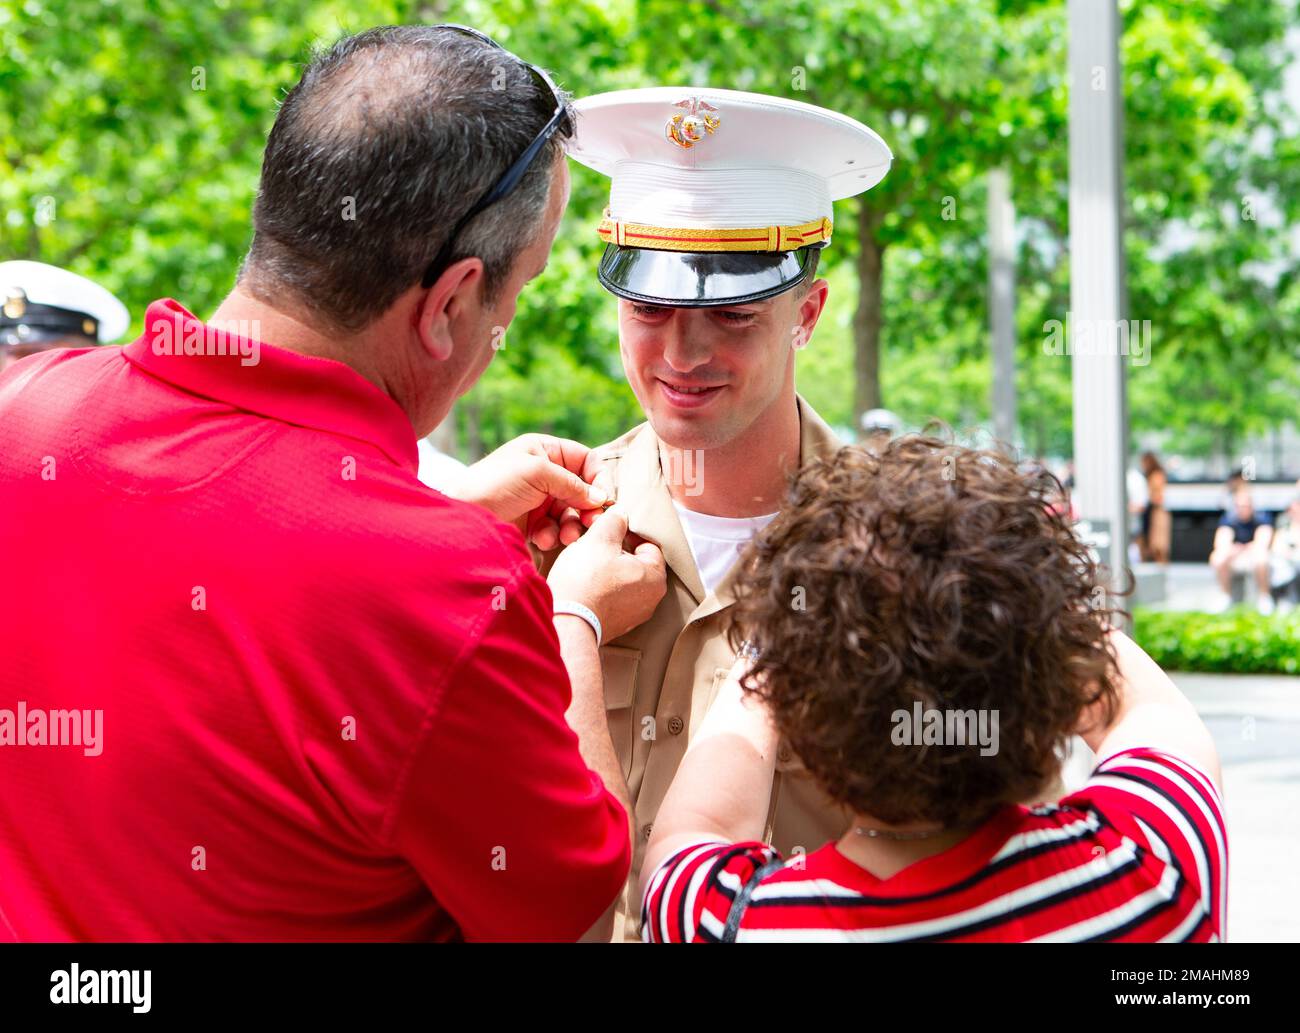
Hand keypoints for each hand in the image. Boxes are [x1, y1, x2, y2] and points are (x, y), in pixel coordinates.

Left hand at [450, 434, 607, 549]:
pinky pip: (555, 529)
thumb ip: (572, 483)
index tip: (603, 498)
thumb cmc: (494, 484)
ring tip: (567, 536)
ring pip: (571, 513)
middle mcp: (544, 473)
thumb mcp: (536, 473)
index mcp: (544, 450)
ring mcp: (538, 499)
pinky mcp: (531, 523)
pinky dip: (553, 536)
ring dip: (572, 525)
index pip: (586, 460)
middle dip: (588, 507)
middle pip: (582, 490)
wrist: (462, 516)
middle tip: (592, 523)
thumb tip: (601, 498)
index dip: (598, 478)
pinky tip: (543, 539)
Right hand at [548, 507, 665, 642]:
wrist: (567, 623)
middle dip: (616, 552)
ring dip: (608, 570)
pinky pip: (613, 598)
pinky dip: (602, 589)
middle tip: (595, 546)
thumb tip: (620, 513)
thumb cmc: (585, 581)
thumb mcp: (599, 539)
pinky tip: (585, 585)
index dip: (627, 533)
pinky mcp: (617, 625)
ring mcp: (635, 615)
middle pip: (636, 562)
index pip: (648, 544)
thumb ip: (614, 521)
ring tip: (587, 565)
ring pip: (623, 580)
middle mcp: (651, 599)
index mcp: (655, 576)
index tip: (609, 532)